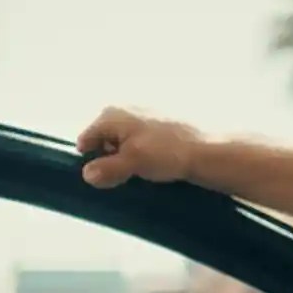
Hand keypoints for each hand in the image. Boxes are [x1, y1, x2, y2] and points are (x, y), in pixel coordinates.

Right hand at [75, 106, 204, 187]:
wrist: (205, 152)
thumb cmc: (166, 153)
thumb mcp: (132, 162)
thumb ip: (107, 168)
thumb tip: (87, 175)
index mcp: (112, 115)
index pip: (87, 139)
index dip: (89, 160)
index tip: (99, 178)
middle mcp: (124, 113)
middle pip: (103, 142)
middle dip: (107, 161)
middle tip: (119, 179)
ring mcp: (141, 121)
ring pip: (122, 147)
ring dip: (125, 163)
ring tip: (137, 177)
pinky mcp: (157, 131)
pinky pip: (139, 148)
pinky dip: (140, 159)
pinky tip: (150, 171)